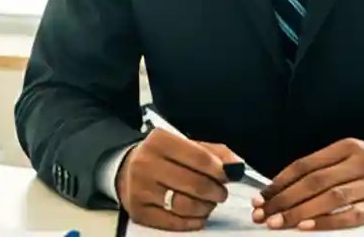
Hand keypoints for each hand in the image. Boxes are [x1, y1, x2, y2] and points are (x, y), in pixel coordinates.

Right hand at [116, 129, 240, 231]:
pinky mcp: (139, 211)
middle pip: (194, 184)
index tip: (227, 175)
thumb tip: (236, 167)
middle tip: (221, 192)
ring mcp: (140, 189)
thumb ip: (214, 153)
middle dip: (216, 191)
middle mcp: (145, 164)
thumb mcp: (185, 145)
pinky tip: (197, 214)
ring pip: (185, 206)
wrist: (127, 170)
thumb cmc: (163, 157)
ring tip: (209, 203)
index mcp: (159, 141)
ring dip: (206, 207)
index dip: (219, 170)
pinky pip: (174, 223)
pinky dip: (193, 221)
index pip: (199, 158)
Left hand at [253, 138, 363, 230]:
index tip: (262, 197)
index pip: (305, 164)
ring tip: (279, 223)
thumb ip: (324, 167)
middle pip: (314, 182)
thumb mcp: (353, 156)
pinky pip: (352, 214)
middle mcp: (360, 162)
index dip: (281, 182)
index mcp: (346, 147)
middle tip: (263, 215)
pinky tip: (309, 227)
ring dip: (300, 212)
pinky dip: (328, 221)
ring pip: (330, 198)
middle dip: (284, 200)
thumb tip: (284, 187)